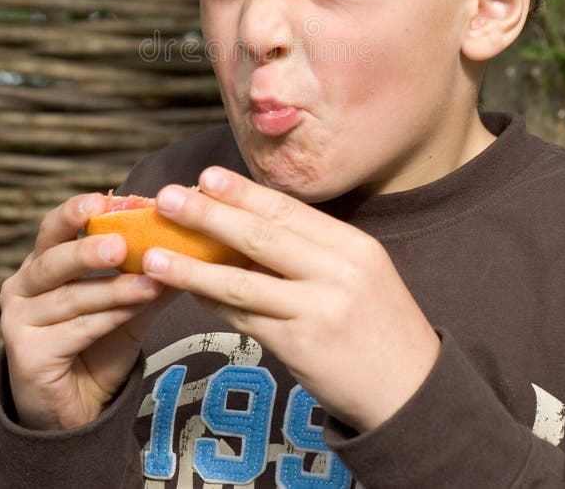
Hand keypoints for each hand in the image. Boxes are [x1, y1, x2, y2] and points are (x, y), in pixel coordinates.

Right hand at [0, 193, 168, 430]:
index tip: (102, 199)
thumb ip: (148, 276)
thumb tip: (188, 245)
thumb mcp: (126, 305)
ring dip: (115, 289)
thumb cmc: (97, 344)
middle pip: (54, 259)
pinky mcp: (26, 353)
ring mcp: (19, 320)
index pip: (53, 229)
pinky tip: (135, 310)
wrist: (75, 408)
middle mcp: (22, 285)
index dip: (74, 212)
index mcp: (42, 263)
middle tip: (122, 244)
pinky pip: (75, 330)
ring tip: (150, 282)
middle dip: (89, 249)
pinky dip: (110, 318)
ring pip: (72, 297)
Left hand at [142, 168, 440, 432]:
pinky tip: (185, 292)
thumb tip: (246, 226)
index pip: (289, 210)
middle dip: (210, 214)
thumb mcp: (358, 273)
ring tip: (153, 254)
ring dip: (192, 266)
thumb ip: (311, 251)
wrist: (412, 390)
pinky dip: (212, 304)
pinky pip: (245, 319)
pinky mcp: (300, 346)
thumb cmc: (379, 325)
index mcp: (352, 245)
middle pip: (262, 236)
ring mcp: (319, 309)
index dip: (244, 192)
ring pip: (243, 281)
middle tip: (169, 197)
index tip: (207, 175)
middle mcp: (337, 271)